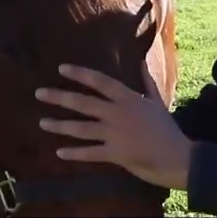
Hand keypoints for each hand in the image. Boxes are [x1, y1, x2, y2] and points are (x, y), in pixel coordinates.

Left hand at [35, 63, 191, 189]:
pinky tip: (59, 152)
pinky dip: (74, 153)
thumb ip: (146, 82)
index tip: (61, 69)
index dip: (80, 74)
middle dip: (59, 97)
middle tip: (39, 93)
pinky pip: (89, 152)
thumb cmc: (167, 128)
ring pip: (81, 128)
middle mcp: (117, 113)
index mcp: (128, 98)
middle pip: (83, 103)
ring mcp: (114, 133)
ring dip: (60, 125)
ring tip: (42, 123)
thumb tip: (141, 61)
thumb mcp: (157, 102)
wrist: (177, 156)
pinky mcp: (114, 153)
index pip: (100, 81)